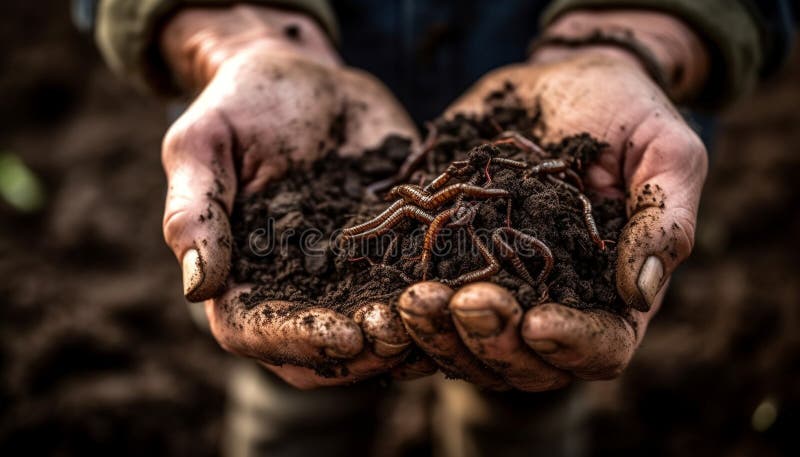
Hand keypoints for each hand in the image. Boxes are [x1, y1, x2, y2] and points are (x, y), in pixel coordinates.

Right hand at [159, 6, 428, 387]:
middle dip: (365, 353)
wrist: (307, 78)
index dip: (299, 340)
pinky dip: (443, 298)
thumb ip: (195, 210)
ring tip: (443, 315)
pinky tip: (472, 287)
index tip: (345, 336)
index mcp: (241, 277)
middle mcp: (297, 291)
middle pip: (323, 354)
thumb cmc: (242, 105)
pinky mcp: (396, 254)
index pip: (256, 333)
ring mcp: (350, 279)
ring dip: (412, 338)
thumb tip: (196, 287)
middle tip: (403, 333)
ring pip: (378, 336)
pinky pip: (419, 290)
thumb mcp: (203, 144)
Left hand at [398, 10, 708, 390]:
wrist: (557, 81)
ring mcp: (494, 289)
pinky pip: (422, 312)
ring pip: (465, 349)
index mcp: (610, 294)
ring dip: (438, 335)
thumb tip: (639, 291)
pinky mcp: (447, 265)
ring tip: (415, 298)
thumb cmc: (624, 113)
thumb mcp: (664, 151)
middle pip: (523, 363)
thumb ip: (664, 218)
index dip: (570, 346)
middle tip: (465, 300)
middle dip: (491, 340)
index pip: (600, 348)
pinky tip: (381, 298)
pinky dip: (400, 318)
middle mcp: (549, 305)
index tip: (537, 321)